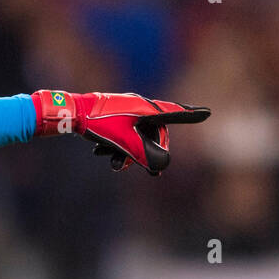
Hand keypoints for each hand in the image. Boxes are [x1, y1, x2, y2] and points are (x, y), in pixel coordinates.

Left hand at [32, 90, 210, 174]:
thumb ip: (143, 154)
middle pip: (154, 131)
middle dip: (150, 152)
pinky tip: (100, 153)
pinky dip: (117, 145)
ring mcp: (125, 109)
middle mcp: (138, 106)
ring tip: (116, 166)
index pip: (173, 113)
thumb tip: (160, 166)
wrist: (71, 112)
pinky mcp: (112, 114)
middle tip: (152, 172)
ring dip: (129, 152)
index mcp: (146, 108)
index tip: (208, 112)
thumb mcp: (123, 142)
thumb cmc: (99, 124)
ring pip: (136, 134)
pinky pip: (123, 131)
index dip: (190, 115)